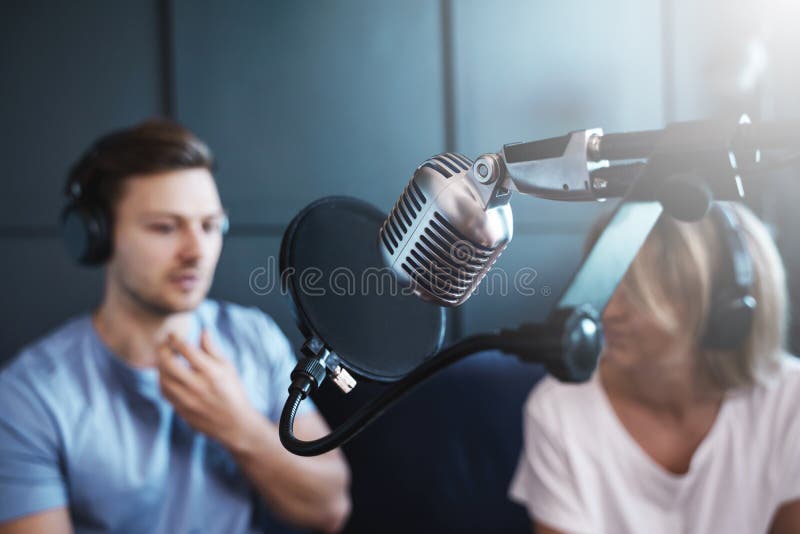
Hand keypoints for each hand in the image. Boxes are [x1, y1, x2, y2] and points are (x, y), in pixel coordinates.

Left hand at [156, 330, 261, 452]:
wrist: (235, 424)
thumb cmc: (233, 391)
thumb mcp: (228, 367)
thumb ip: (212, 349)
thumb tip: (202, 330)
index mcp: (211, 372)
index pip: (186, 349)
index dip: (175, 338)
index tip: (172, 334)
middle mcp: (198, 386)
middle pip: (168, 363)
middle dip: (162, 350)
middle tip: (163, 345)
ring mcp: (188, 400)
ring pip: (163, 378)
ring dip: (160, 366)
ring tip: (165, 359)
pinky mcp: (182, 410)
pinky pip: (164, 392)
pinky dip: (162, 380)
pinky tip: (167, 376)